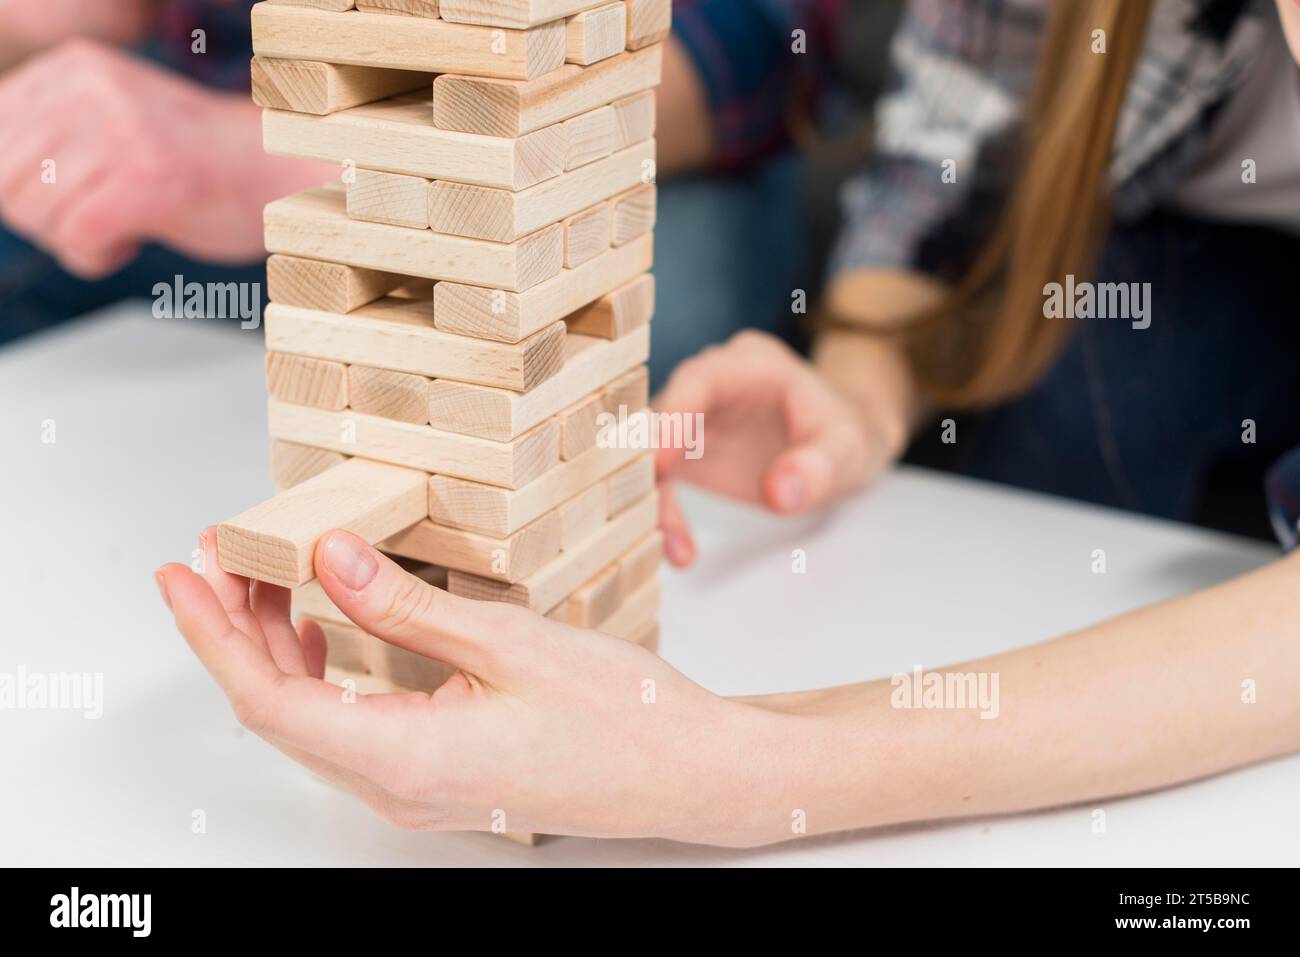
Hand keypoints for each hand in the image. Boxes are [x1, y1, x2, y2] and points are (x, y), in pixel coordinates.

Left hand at [0, 39, 331, 276]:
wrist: (284, 176)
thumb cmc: (206, 164)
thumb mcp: (116, 122)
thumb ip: (56, 134)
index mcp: (78, 68)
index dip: (23, 182)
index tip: (75, 193)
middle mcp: (92, 91)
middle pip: (5, 178)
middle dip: (43, 217)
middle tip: (98, 217)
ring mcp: (121, 136)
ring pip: (35, 214)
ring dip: (73, 239)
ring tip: (124, 225)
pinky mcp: (146, 186)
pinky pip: (75, 240)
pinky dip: (95, 256)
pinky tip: (132, 241)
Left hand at [155, 528, 794, 845]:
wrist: (689, 772)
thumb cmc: (622, 716)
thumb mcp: (511, 641)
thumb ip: (407, 605)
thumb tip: (329, 558)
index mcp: (408, 758)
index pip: (269, 699)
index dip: (214, 634)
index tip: (185, 573)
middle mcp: (399, 788)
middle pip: (277, 710)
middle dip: (235, 629)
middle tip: (215, 556)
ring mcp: (416, 790)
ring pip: (310, 719)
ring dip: (274, 648)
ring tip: (261, 579)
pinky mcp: (437, 777)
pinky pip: (348, 729)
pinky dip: (319, 673)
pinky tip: (323, 630)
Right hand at [652, 330, 904, 566]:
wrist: (842, 450)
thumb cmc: (846, 436)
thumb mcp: (847, 450)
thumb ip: (817, 467)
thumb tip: (779, 494)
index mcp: (751, 364)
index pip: (699, 379)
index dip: (672, 417)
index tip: (656, 463)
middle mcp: (713, 383)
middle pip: (662, 417)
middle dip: (650, 470)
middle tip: (650, 520)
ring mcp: (695, 416)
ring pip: (650, 452)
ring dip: (654, 502)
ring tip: (678, 554)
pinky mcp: (686, 450)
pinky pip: (660, 479)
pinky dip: (664, 514)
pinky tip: (680, 552)